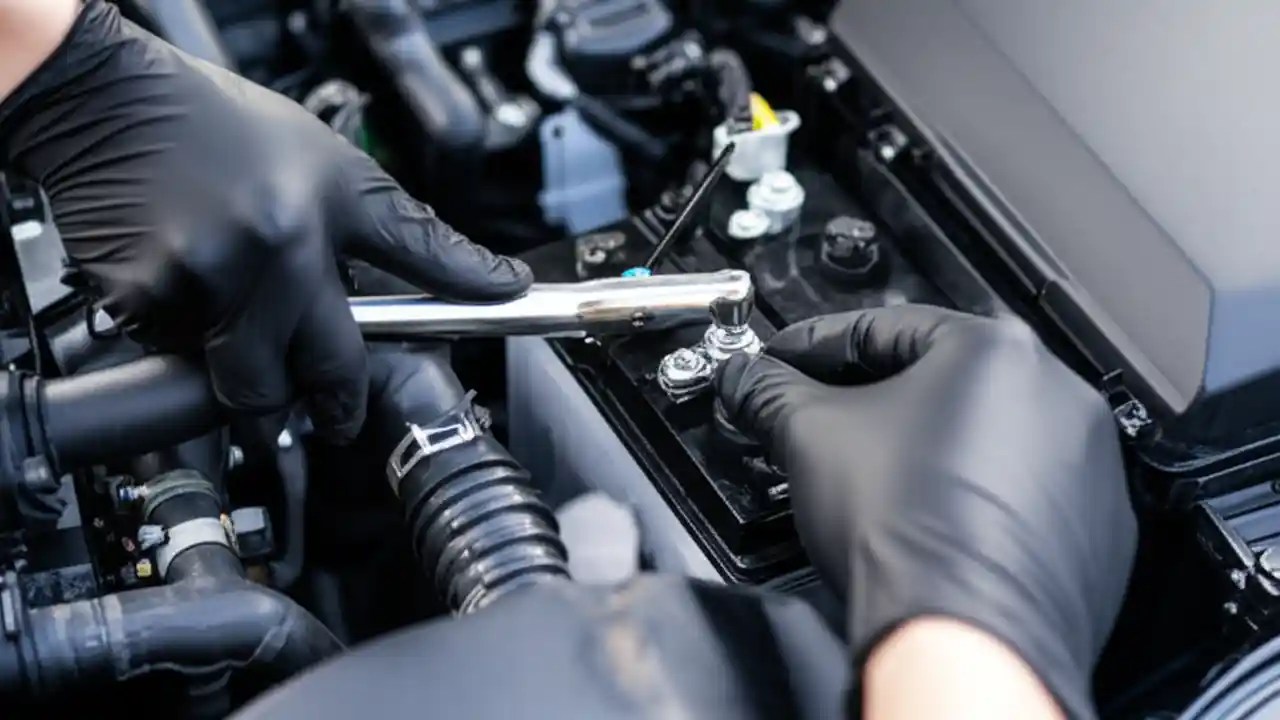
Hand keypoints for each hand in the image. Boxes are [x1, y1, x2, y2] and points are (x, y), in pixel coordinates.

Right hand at [0, 1, 530, 440]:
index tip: (509, 303)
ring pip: (245, 379)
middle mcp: (274, 242)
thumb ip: (376, 222)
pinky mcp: (146, 296)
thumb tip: (445, 273)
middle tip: (331, 412)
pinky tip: (188, 292)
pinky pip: (183, 356)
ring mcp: (207, 275)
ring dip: (251, 376)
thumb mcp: (316, 157)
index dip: (473, 285)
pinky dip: (191, 344)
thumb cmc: (211, 124)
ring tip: (241, 327)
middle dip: (329, 404)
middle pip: (323, 371)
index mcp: (322, 201)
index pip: (419, 254)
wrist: (106, 102)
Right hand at [715, 306, 1136, 717]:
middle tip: (820, 417)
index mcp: (996, 351)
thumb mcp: (810, 437)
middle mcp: (1057, 396)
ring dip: (927, 447)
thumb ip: (771, 393)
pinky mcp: (1093, 527)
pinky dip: (972, 496)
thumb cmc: (907, 533)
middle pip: (940, 379)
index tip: (785, 364)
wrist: (962, 637)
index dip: (816, 347)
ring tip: (874, 475)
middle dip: (872, 398)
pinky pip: (1020, 492)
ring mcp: (1085, 464)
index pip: (883, 329)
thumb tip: (750, 381)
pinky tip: (929, 518)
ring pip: (985, 436)